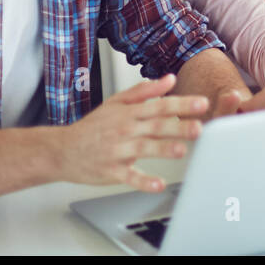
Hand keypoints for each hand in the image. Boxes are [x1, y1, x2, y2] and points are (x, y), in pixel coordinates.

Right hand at [56, 74, 208, 192]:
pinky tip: (158, 184)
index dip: (182, 104)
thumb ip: (145, 91)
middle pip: (155, 126)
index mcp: (129, 113)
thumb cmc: (92, 127)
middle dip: (178, 126)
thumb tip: (169, 79)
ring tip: (181, 151)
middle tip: (199, 127)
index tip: (202, 103)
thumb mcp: (116, 102)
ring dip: (163, 149)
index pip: (160, 105)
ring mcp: (117, 151)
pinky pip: (129, 176)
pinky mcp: (111, 171)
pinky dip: (143, 181)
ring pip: (144, 148)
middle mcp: (125, 130)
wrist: (62, 149)